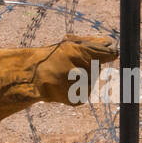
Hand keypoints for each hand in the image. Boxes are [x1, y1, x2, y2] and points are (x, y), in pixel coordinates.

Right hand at [0, 34, 118, 121]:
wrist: (31, 78)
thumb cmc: (51, 57)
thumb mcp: (69, 44)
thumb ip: (92, 43)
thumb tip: (111, 42)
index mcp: (80, 53)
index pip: (108, 53)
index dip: (109, 52)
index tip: (109, 51)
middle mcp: (81, 71)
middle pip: (99, 68)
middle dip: (90, 65)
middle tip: (72, 64)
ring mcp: (80, 88)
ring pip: (92, 81)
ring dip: (84, 78)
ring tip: (66, 75)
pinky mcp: (78, 100)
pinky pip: (85, 93)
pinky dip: (79, 89)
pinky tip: (66, 85)